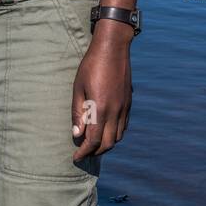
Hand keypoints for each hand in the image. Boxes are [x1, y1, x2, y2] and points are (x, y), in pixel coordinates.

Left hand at [71, 28, 132, 158]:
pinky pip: (124, 126)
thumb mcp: (78, 88)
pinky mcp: (128, 102)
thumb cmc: (91, 66)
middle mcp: (115, 111)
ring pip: (118, 136)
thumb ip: (78, 112)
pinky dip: (115, 133)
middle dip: (95, 151)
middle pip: (108, 143)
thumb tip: (77, 134)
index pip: (93, 140)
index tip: (76, 157)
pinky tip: (106, 130)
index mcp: (101, 109)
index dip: (84, 151)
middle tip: (83, 152)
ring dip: (106, 144)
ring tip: (94, 143)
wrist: (113, 48)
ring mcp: (124, 107)